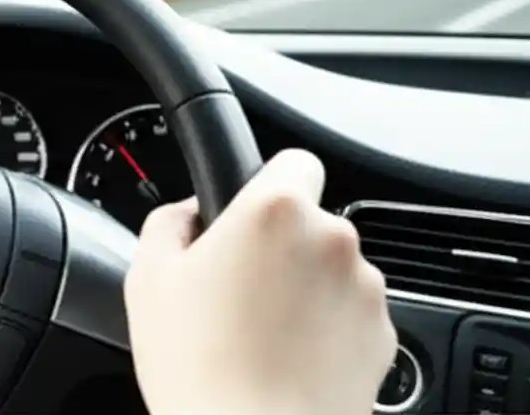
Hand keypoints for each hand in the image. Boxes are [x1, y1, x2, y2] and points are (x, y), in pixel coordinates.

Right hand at [124, 149, 395, 414]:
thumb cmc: (199, 368)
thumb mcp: (148, 280)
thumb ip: (169, 224)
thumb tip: (187, 214)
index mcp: (274, 211)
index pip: (294, 160)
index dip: (268, 185)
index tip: (248, 216)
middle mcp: (331, 239)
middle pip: (310, 221)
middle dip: (280, 247)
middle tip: (237, 291)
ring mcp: (364, 289)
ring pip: (332, 269)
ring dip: (306, 289)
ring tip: (261, 335)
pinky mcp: (382, 335)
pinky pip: (350, 314)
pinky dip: (328, 329)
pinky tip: (289, 359)